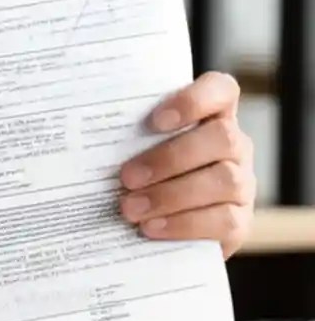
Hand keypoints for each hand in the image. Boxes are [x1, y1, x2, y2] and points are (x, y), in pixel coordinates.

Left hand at [119, 72, 255, 257]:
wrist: (170, 230)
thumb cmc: (147, 176)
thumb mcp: (139, 150)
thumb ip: (128, 138)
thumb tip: (77, 137)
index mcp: (212, 117)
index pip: (221, 90)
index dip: (194, 100)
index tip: (155, 119)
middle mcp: (235, 146)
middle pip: (222, 138)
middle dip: (169, 158)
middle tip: (126, 178)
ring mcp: (243, 183)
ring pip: (224, 180)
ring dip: (171, 195)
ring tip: (131, 208)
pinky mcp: (241, 221)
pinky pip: (224, 219)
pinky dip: (184, 224)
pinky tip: (152, 227)